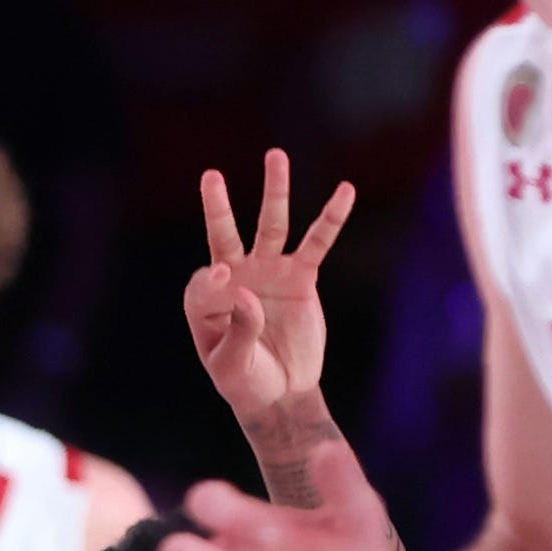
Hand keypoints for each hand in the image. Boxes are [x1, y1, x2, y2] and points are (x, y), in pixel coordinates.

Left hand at [185, 150, 354, 429]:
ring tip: (276, 156)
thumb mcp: (233, 368)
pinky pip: (316, 244)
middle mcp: (234, 277)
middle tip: (210, 176)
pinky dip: (331, 219)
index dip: (214, 280)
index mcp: (205, 301)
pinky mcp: (301, 277)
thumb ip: (237, 332)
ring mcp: (268, 272)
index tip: (227, 282)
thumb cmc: (247, 382)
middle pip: (224, 235)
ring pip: (271, 227)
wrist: (281, 394)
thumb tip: (246, 293)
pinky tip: (346, 191)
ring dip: (274, 192)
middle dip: (216, 207)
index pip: (206, 280)